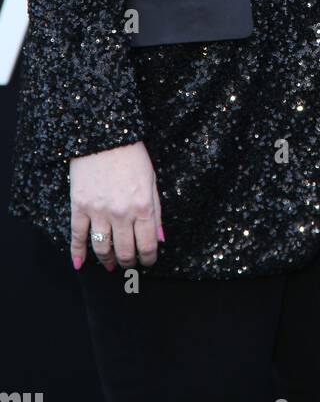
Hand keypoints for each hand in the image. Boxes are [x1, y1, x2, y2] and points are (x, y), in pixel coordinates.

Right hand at [69, 141, 162, 271]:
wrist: (104, 136)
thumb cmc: (132, 156)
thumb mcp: (152, 181)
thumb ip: (157, 212)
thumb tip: (159, 239)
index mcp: (143, 207)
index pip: (147, 245)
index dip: (149, 259)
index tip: (148, 262)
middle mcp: (121, 213)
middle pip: (125, 251)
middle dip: (129, 263)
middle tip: (129, 265)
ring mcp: (98, 212)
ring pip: (102, 248)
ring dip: (107, 261)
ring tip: (111, 265)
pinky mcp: (79, 207)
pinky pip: (77, 236)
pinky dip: (78, 253)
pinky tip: (80, 264)